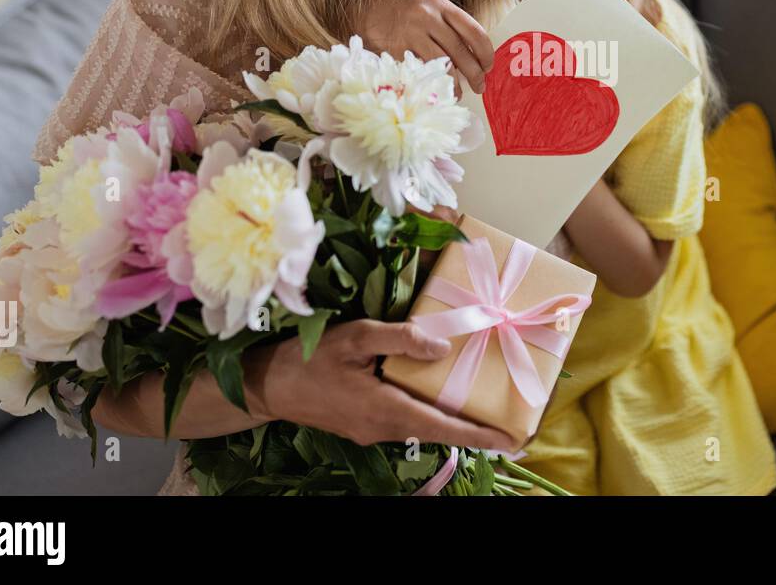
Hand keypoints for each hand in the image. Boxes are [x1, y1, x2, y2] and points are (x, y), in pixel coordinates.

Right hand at [266, 319, 516, 450]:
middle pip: (437, 430)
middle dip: (472, 429)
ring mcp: (371, 431)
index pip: (442, 426)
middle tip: (507, 422)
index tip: (510, 440)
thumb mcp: (355, 336)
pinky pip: (403, 420)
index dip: (478, 434)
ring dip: (449, 419)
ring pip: (420, 426)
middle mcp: (382, 428)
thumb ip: (400, 338)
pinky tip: (434, 394)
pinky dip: (425, 411)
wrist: (266, 385)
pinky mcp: (362, 426)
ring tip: (481, 406)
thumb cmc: (308, 357)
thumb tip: (442, 348)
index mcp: (384, 409)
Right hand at [358, 0, 494, 97]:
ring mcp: (411, 33)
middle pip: (461, 51)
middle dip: (475, 73)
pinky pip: (420, 70)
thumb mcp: (431, 10)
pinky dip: (432, 83)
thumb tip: (477, 60)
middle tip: (480, 87)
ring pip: (442, 64)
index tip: (489, 67)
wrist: (367, 8)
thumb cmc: (407, 13)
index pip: (474, 32)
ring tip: (459, 94)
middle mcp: (428, 17)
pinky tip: (437, 91)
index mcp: (441, 6)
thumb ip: (451, 28)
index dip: (486, 54)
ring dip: (455, 84)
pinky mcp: (397, 49)